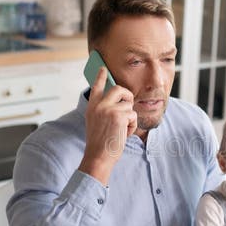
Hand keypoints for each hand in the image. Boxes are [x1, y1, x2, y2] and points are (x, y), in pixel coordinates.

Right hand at [78, 67, 137, 184]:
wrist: (98, 157)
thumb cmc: (100, 144)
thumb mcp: (96, 123)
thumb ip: (104, 111)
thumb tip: (120, 102)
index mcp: (92, 107)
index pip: (96, 87)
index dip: (100, 76)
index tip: (103, 68)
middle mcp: (99, 105)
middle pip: (119, 89)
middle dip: (128, 96)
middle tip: (128, 105)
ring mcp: (108, 109)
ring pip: (129, 105)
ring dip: (130, 118)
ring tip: (121, 130)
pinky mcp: (119, 115)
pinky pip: (133, 115)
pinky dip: (132, 126)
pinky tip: (124, 134)